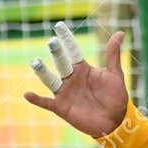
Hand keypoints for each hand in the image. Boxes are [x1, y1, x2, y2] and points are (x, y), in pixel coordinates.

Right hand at [22, 22, 129, 138]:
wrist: (115, 121)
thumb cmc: (115, 97)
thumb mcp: (115, 74)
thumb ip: (113, 54)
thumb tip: (120, 32)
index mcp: (82, 68)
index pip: (73, 50)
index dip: (66, 39)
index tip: (59, 25)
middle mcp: (71, 78)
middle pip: (61, 63)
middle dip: (57, 53)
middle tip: (52, 42)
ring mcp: (65, 92)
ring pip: (50, 80)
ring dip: (42, 72)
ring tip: (35, 62)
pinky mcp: (61, 107)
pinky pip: (46, 102)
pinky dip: (36, 99)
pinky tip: (27, 94)